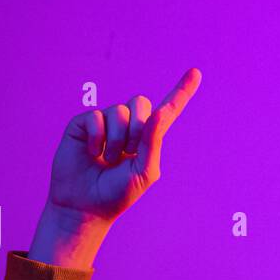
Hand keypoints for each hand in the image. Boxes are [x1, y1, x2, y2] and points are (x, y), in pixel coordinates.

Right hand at [45, 67, 202, 224]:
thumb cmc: (118, 194)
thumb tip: (159, 112)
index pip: (167, 111)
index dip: (181, 91)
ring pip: (119, 110)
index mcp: (147, 138)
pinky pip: (96, 116)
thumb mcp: (144, 172)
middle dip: (137, 128)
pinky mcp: (83, 124)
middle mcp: (127, 126)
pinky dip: (98, 138)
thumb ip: (152, 142)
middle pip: (141, 103)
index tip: (196, 73)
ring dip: (116, 140)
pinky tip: (93, 153)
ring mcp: (104, 123)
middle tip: (127, 153)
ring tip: (107, 159)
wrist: (85, 206)